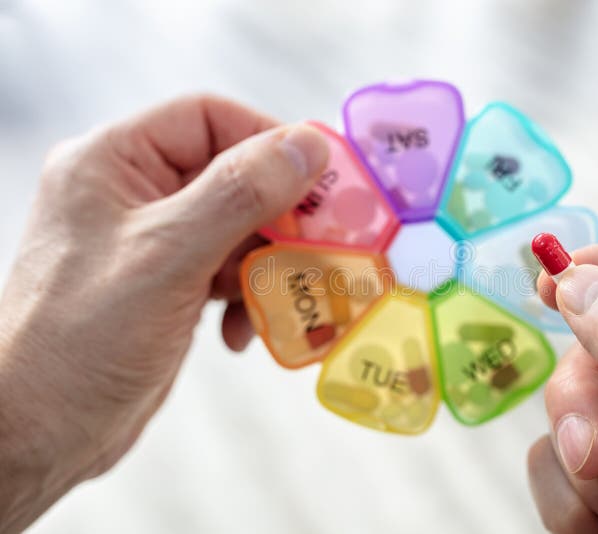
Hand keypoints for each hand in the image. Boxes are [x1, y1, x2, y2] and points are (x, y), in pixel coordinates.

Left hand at [0, 95, 328, 531]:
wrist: (40, 433)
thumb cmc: (82, 340)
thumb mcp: (168, 256)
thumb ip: (240, 194)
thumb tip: (307, 145)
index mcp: (113, 162)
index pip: (208, 119)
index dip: (269, 142)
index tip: (322, 179)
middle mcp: (133, 193)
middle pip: (232, 176)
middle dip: (277, 217)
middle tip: (319, 244)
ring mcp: (152, 242)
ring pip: (237, 228)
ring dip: (266, 265)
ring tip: (280, 299)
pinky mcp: (168, 285)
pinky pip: (226, 271)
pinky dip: (246, 298)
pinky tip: (240, 333)